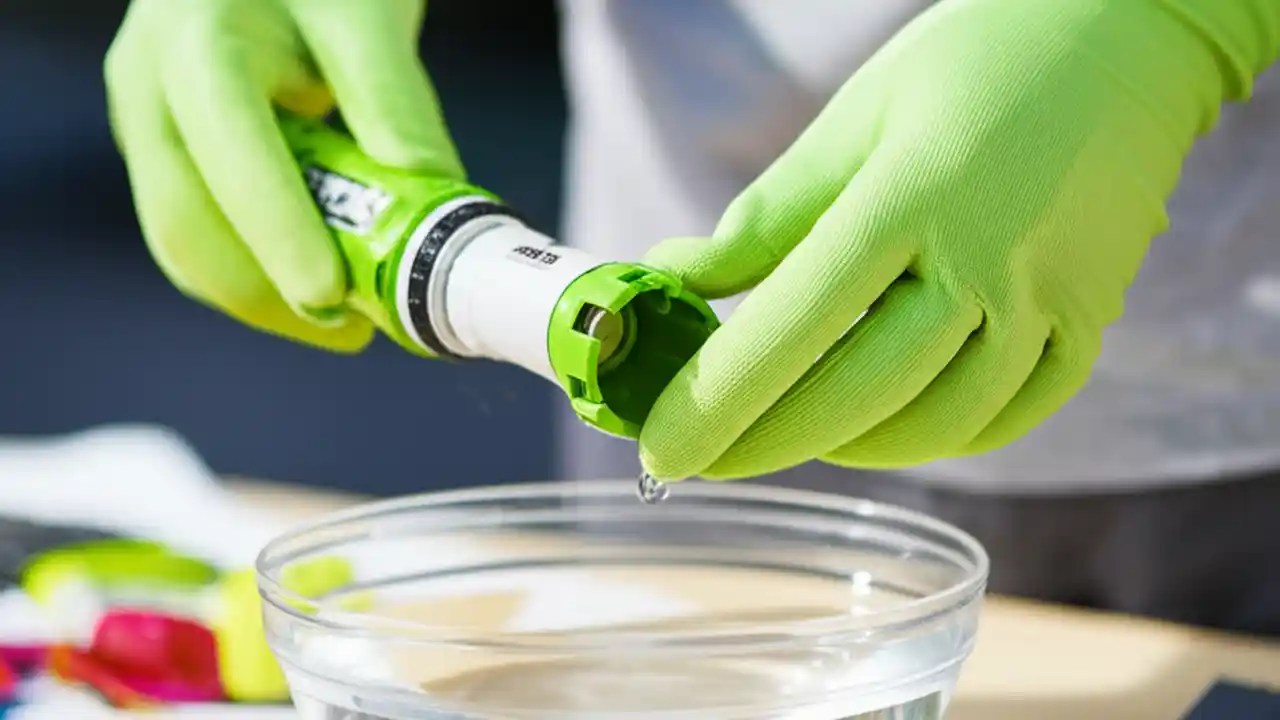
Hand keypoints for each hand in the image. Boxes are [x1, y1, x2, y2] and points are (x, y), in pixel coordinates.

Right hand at [106, 0, 461, 350]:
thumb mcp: (367, 17)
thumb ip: (395, 105)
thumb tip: (433, 207)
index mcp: (199, 42)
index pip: (231, 153)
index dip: (279, 233)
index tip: (335, 296)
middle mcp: (151, 86)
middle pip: (186, 223)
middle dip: (268, 293)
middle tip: (354, 331)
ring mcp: (149, 122)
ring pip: (186, 242)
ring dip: (262, 296)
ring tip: (347, 318)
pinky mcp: (167, 149)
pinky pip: (202, 229)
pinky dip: (258, 268)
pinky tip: (320, 279)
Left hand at [640, 0, 1278, 478]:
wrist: (1125, 39)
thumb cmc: (972, 63)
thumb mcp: (854, 119)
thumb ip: (768, 215)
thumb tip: (680, 275)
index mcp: (911, 197)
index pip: (793, 325)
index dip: (718, 398)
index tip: (663, 446)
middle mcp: (989, 261)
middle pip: (859, 394)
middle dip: (764, 443)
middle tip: (704, 461)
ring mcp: (1050, 301)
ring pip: (938, 422)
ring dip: (849, 446)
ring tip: (789, 435)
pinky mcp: (1091, 324)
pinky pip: (1011, 415)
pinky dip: (938, 437)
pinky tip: (885, 428)